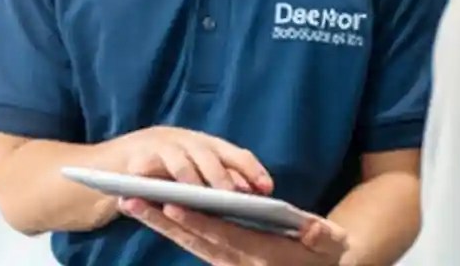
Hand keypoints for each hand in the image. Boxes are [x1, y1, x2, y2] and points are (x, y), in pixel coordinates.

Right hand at [111, 126, 273, 194]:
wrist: (91, 178)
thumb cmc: (140, 182)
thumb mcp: (177, 180)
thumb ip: (204, 182)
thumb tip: (242, 193)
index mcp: (194, 143)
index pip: (229, 152)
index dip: (250, 168)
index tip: (268, 188)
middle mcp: (178, 138)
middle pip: (211, 151)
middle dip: (229, 174)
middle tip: (243, 195)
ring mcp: (155, 144)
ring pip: (186, 157)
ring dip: (202, 177)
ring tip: (217, 198)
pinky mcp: (134, 157)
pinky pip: (155, 167)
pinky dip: (167, 180)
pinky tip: (178, 199)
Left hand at [121, 197, 348, 265]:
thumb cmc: (323, 255)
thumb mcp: (330, 244)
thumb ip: (319, 235)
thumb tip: (311, 226)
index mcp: (262, 256)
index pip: (224, 236)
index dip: (197, 221)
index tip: (171, 204)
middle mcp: (237, 263)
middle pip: (193, 240)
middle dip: (161, 219)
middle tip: (131, 200)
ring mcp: (225, 264)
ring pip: (186, 243)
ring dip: (157, 222)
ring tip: (129, 201)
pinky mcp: (219, 259)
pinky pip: (191, 243)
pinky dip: (169, 227)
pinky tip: (148, 208)